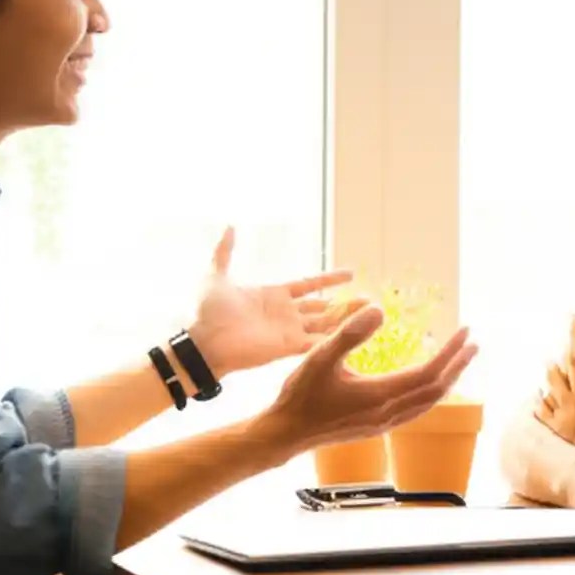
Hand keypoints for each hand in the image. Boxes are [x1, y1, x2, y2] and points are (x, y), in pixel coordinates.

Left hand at [187, 228, 367, 376]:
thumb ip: (225, 252)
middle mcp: (285, 313)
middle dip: (346, 303)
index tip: (351, 273)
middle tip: (370, 299)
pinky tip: (355, 334)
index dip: (329, 280)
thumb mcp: (216, 275)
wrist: (202, 342)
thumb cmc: (207, 312)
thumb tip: (229, 226)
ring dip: (347, 319)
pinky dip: (334, 339)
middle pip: (323, 306)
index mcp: (273, 294)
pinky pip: (316, 343)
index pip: (309, 285)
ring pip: (325, 324)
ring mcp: (288, 331)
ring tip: (372, 313)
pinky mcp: (287, 348)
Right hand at [258, 306, 477, 449]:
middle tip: (473, 343)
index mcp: (379, 396)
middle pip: (436, 390)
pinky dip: (430, 395)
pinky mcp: (376, 428)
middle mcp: (388, 413)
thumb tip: (379, 309)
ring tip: (459, 362)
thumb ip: (349, 333)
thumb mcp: (320, 356)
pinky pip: (415, 411)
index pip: (428, 372)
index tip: (465, 332)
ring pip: (427, 403)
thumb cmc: (300, 395)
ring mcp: (383, 424)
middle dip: (457, 365)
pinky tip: (427, 386)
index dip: (450, 352)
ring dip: (447, 381)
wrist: (286, 433)